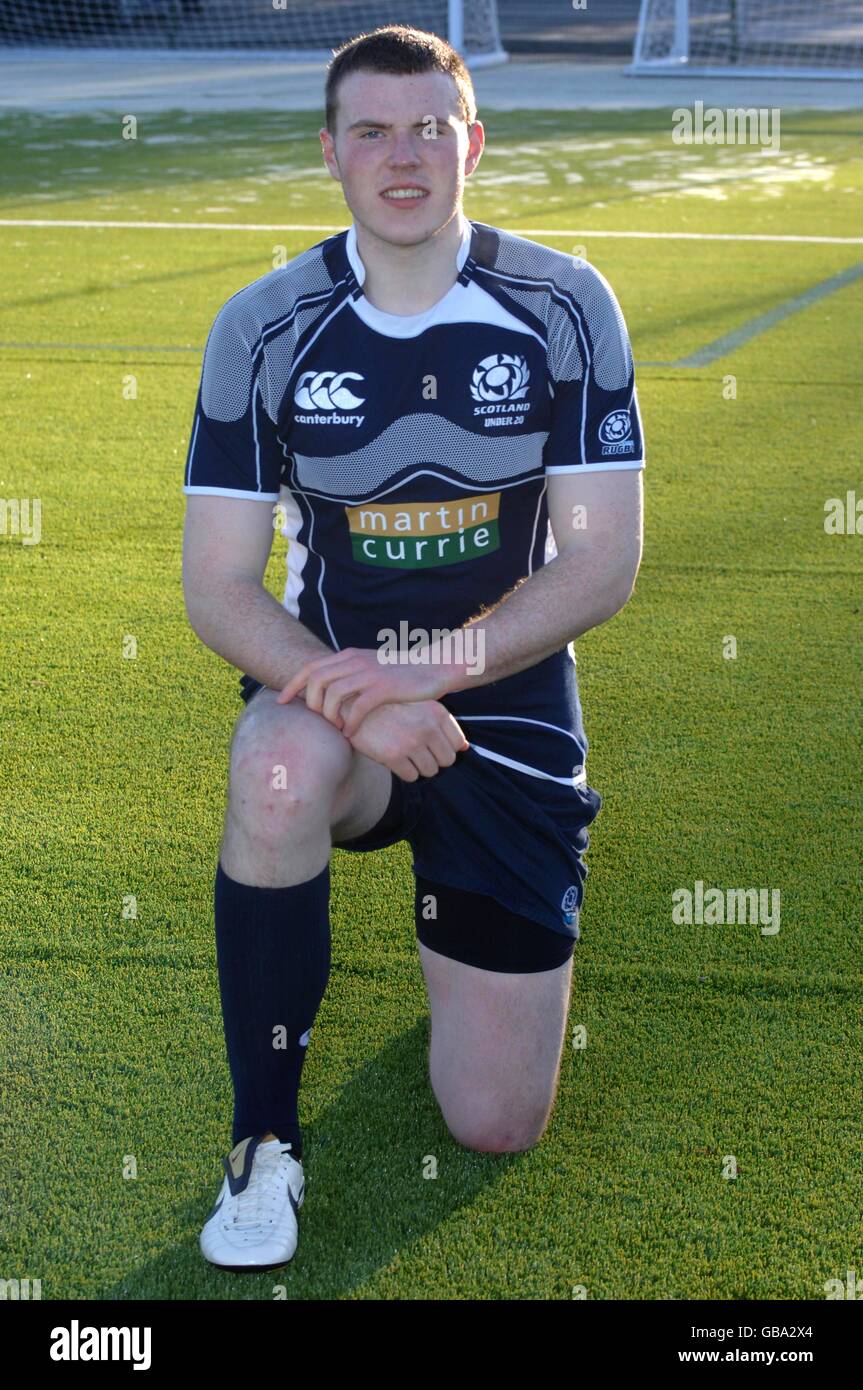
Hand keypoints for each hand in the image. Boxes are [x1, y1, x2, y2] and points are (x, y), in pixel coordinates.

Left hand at [276, 646, 454, 737]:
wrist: (434, 666)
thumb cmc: (402, 673)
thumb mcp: (370, 667)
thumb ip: (349, 674)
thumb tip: (328, 690)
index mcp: (349, 655)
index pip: (310, 667)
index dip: (292, 685)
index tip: (281, 702)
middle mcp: (355, 661)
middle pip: (316, 680)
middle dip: (310, 704)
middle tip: (317, 721)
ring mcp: (369, 674)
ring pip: (333, 694)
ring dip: (329, 715)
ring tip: (335, 728)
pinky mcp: (384, 688)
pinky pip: (357, 708)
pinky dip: (349, 723)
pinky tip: (350, 734)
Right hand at [346, 700, 468, 781]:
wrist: (352, 704)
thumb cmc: (387, 706)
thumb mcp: (418, 706)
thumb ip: (443, 725)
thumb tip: (466, 748)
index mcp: (436, 712)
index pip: (458, 744)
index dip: (445, 748)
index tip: (431, 745)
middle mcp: (428, 726)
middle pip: (447, 760)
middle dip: (433, 760)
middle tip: (415, 751)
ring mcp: (412, 741)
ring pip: (430, 770)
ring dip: (418, 767)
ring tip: (403, 752)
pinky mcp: (394, 755)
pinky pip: (411, 776)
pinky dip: (403, 771)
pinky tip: (393, 757)